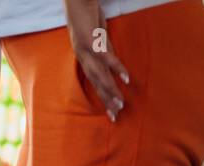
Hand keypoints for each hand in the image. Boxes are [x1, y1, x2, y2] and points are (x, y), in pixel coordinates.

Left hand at [63, 0, 129, 120]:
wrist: (78, 0)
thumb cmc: (89, 16)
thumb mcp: (100, 37)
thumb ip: (106, 50)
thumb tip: (115, 65)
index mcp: (84, 58)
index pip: (94, 81)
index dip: (103, 96)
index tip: (111, 111)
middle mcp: (83, 58)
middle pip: (96, 83)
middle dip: (106, 100)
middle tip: (115, 115)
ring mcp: (86, 51)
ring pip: (99, 75)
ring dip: (110, 90)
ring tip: (120, 103)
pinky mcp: (92, 41)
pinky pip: (107, 58)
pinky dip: (116, 68)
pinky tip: (125, 78)